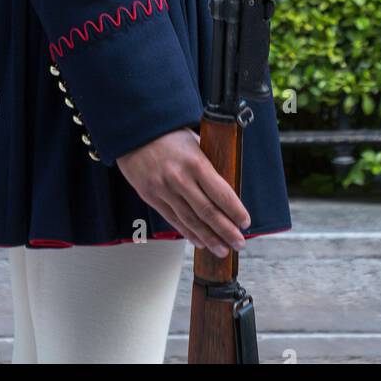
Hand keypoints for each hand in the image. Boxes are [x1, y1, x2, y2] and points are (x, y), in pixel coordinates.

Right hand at [116, 126, 250, 256]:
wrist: (135, 131)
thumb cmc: (167, 134)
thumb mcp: (194, 142)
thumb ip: (208, 164)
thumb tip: (225, 187)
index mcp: (195, 162)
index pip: (221, 193)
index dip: (235, 211)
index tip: (245, 222)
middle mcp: (180, 178)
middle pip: (208, 212)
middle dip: (226, 231)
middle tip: (239, 243)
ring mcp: (164, 189)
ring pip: (190, 220)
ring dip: (209, 238)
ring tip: (222, 249)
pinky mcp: (151, 196)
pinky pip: (173, 220)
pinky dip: (188, 233)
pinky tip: (200, 242)